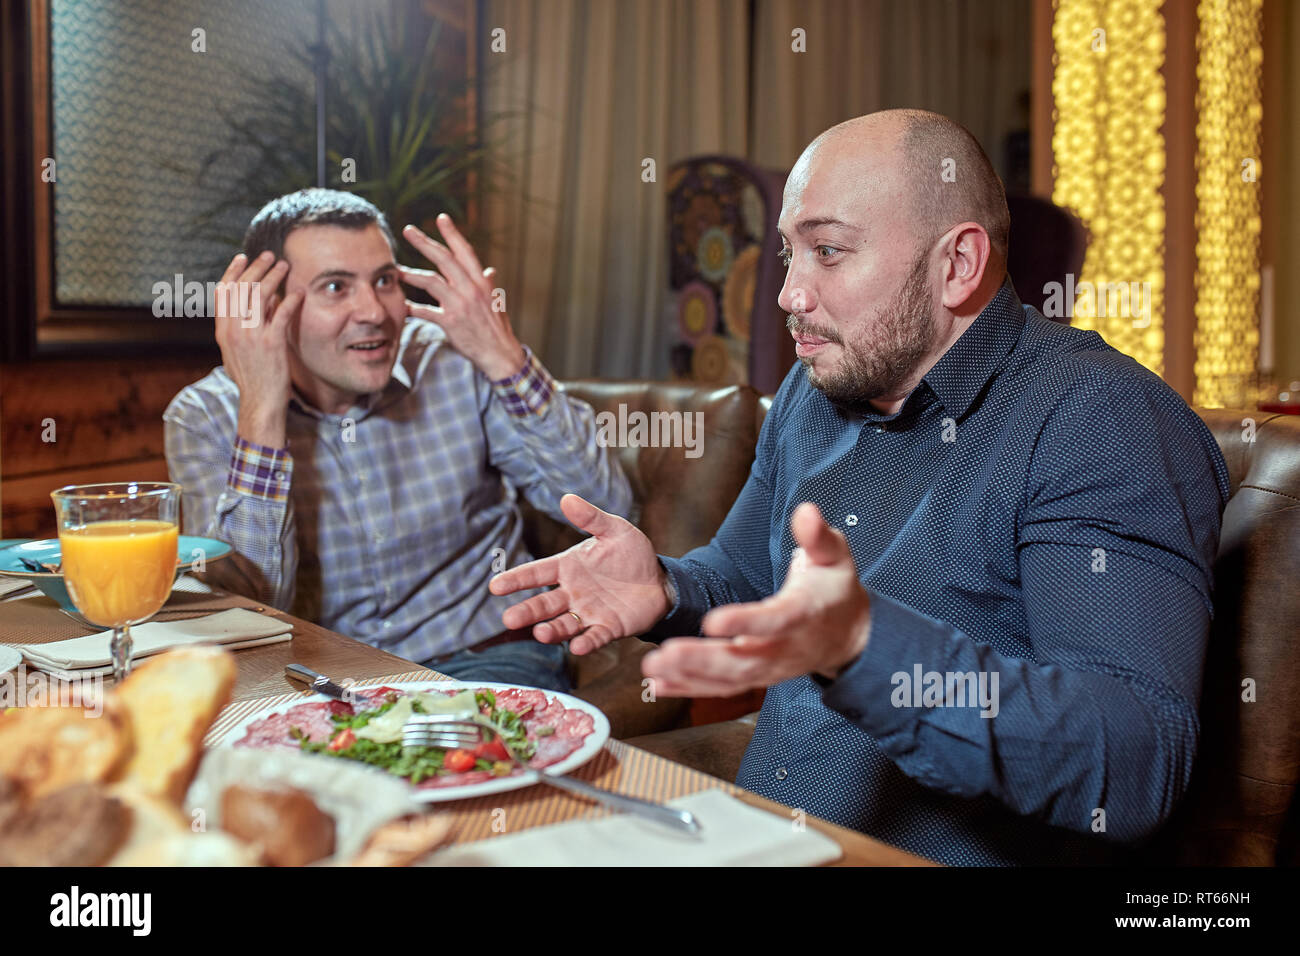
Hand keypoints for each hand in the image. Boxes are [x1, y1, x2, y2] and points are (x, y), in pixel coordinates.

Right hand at [213, 250, 303, 448]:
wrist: (259, 402)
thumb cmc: (252, 377)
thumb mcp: (237, 350)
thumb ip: (243, 326)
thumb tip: (260, 301)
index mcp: (222, 330)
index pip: (223, 292)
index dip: (232, 272)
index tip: (242, 257)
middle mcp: (233, 330)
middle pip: (242, 288)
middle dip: (256, 267)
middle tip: (270, 255)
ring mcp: (251, 336)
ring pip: (260, 296)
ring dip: (274, 276)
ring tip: (285, 266)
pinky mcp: (271, 343)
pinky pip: (282, 314)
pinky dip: (291, 300)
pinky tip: (299, 292)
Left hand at [399, 214, 525, 380]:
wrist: (500, 353)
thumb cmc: (497, 327)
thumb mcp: (496, 301)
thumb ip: (489, 284)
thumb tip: (489, 269)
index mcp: (481, 281)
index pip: (465, 251)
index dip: (452, 233)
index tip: (441, 218)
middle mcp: (471, 289)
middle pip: (444, 259)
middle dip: (424, 242)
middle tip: (407, 230)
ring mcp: (461, 305)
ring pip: (431, 281)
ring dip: (412, 274)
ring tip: (397, 270)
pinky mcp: (451, 322)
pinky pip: (427, 311)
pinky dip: (413, 309)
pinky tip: (403, 306)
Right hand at [488, 494, 673, 654]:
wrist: (660, 580)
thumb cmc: (632, 555)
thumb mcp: (614, 530)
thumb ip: (591, 518)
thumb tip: (566, 498)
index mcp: (569, 568)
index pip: (537, 573)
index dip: (516, 579)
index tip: (495, 586)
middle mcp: (573, 593)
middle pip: (544, 604)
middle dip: (527, 612)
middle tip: (508, 620)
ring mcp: (589, 613)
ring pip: (564, 625)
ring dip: (552, 630)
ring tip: (541, 633)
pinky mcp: (609, 628)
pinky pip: (594, 637)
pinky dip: (585, 643)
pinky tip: (576, 647)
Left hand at [641, 503, 871, 696]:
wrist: (850, 634)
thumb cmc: (835, 589)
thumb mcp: (835, 556)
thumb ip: (817, 536)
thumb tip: (806, 511)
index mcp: (804, 615)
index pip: (773, 621)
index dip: (744, 622)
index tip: (712, 621)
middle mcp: (785, 648)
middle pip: (742, 659)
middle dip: (701, 659)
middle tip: (663, 654)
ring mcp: (770, 668)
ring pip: (728, 679)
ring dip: (688, 676)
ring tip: (652, 668)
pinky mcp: (756, 676)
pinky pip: (722, 687)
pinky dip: (689, 687)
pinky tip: (659, 684)